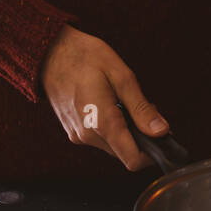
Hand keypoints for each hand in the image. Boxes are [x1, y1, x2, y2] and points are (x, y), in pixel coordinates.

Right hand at [40, 25, 168, 169]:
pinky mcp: (72, 131)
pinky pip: (99, 139)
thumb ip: (141, 108)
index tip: (161, 135)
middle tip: (144, 108)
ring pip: (112, 146)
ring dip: (125, 131)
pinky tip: (108, 104)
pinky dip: (110, 127)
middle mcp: (87, 136)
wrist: (49, 51)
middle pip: (124, 153)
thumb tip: (161, 131)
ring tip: (123, 101)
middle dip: (140, 136)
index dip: (152, 152)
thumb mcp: (121, 75)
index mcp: (102, 123)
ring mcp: (77, 135)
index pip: (133, 160)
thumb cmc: (84, 56)